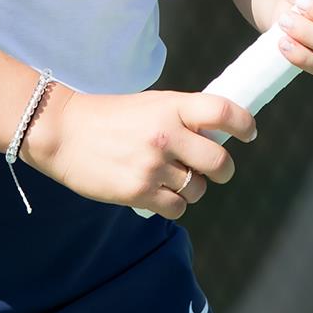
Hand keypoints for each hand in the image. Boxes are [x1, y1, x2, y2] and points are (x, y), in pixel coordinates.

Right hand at [20, 86, 256, 218]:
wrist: (63, 133)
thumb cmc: (109, 117)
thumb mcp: (150, 105)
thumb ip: (182, 117)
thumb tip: (217, 137)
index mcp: (172, 106)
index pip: (223, 112)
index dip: (244, 124)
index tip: (249, 133)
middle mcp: (167, 135)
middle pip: (220, 162)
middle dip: (222, 170)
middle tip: (215, 170)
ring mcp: (153, 166)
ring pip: (198, 188)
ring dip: (192, 188)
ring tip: (171, 178)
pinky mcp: (139, 192)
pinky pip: (177, 207)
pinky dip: (173, 204)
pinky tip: (158, 193)